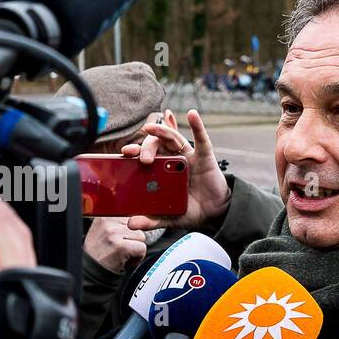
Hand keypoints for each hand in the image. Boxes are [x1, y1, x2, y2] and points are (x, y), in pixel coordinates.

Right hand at [83, 215, 147, 272]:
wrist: (90, 270)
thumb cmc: (99, 251)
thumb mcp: (105, 230)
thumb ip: (121, 222)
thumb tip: (144, 219)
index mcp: (105, 215)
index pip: (132, 214)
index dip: (131, 229)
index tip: (123, 237)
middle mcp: (109, 221)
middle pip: (138, 225)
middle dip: (133, 238)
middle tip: (119, 247)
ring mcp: (114, 233)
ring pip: (141, 236)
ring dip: (135, 248)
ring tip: (121, 253)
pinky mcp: (121, 246)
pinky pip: (141, 248)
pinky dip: (136, 257)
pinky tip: (124, 259)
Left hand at [121, 109, 229, 232]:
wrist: (214, 213)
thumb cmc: (190, 210)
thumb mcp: (169, 217)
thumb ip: (151, 220)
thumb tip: (131, 224)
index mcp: (160, 171)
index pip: (144, 157)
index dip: (134, 152)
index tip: (124, 153)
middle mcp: (172, 160)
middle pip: (156, 146)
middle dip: (146, 147)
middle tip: (139, 157)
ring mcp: (188, 156)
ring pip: (173, 139)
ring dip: (162, 131)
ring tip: (150, 128)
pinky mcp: (205, 156)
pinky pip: (201, 139)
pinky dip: (197, 125)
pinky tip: (192, 114)